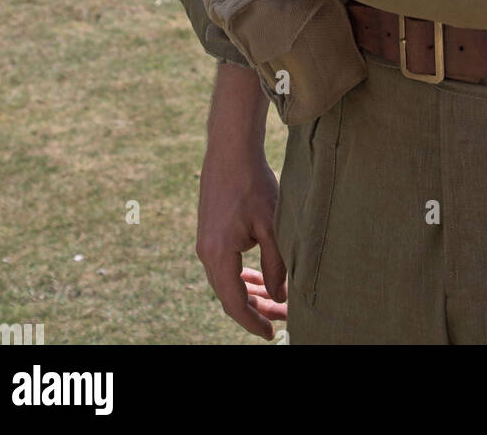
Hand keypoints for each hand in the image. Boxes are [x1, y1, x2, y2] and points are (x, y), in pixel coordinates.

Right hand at [196, 146, 286, 339]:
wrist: (230, 151)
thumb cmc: (253, 184)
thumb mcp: (272, 225)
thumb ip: (276, 264)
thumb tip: (280, 296)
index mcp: (218, 254)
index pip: (234, 302)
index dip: (253, 322)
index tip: (271, 334)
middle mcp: (206, 253)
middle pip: (229, 295)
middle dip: (255, 310)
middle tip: (280, 320)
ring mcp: (206, 243)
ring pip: (226, 281)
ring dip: (249, 294)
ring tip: (274, 303)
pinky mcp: (210, 233)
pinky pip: (224, 266)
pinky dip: (241, 277)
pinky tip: (257, 279)